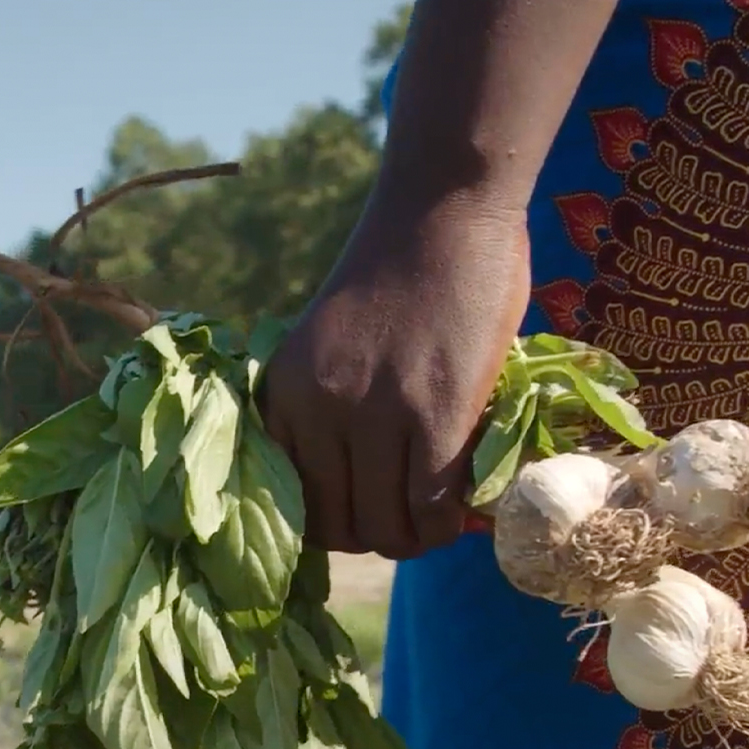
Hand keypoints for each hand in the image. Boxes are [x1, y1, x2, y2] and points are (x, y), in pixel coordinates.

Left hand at [260, 203, 530, 559]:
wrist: (441, 210)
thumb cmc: (394, 272)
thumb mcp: (328, 346)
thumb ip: (330, 409)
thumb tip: (359, 486)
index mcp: (285, 395)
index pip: (291, 504)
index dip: (333, 524)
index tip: (367, 512)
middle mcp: (319, 410)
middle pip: (338, 527)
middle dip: (375, 535)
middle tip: (410, 520)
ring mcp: (376, 415)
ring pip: (385, 528)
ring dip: (416, 537)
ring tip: (439, 519)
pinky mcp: (436, 415)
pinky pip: (431, 506)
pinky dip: (446, 523)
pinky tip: (462, 509)